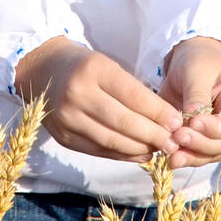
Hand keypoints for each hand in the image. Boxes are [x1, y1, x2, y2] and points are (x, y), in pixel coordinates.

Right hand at [14, 36, 183, 162]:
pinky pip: (98, 150)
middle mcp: (77, 93)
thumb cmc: (84, 66)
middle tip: (173, 141)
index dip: (158, 111)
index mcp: (93, 69)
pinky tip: (140, 154)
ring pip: (111, 140)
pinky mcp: (63, 137)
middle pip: (122, 121)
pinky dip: (122, 155)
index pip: (132, 95)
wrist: (42, 70)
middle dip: (152, 134)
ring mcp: (67, 117)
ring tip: (159, 149)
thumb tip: (165, 120)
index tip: (177, 121)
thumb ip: (133, 90)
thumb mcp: (107, 65)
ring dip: (140, 148)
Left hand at [158, 37, 220, 168]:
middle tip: (177, 137)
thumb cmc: (198, 63)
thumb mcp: (196, 71)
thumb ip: (196, 95)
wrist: (193, 64)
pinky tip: (171, 158)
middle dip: (201, 143)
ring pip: (214, 154)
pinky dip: (188, 158)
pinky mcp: (212, 142)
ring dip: (193, 156)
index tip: (192, 122)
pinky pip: (203, 156)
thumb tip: (191, 119)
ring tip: (171, 155)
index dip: (213, 128)